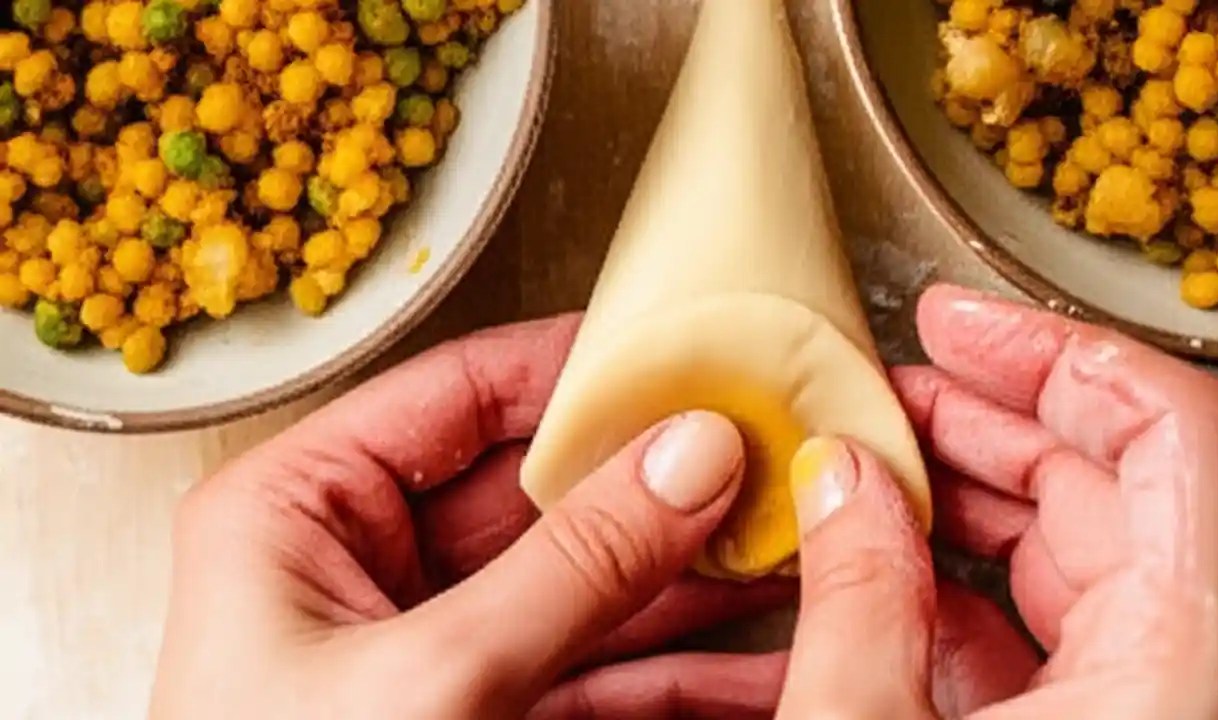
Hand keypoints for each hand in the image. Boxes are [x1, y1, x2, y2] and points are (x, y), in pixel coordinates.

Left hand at [148, 316, 793, 719]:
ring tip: (779, 540)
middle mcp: (364, 567)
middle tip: (752, 449)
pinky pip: (595, 666)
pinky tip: (755, 655)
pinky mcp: (481, 712)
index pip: (457, 393)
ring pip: (582, 578)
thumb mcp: (433, 678)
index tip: (678, 353)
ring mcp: (430, 643)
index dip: (575, 368)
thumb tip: (682, 461)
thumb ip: (570, 564)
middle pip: (537, 488)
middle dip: (655, 478)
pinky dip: (679, 665)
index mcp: (300, 512)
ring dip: (687, 570)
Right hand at [773, 284, 1217, 717]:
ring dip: (962, 499)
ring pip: (1074, 554)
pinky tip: (874, 569)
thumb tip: (837, 478)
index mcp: (1185, 657)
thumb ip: (854, 595)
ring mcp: (1145, 702)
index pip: (1177, 431)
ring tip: (860, 474)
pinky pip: (1045, 630)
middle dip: (981, 421)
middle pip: (1111, 483)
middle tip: (882, 395)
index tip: (957, 328)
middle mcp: (1191, 671)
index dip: (1058, 354)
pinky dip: (958, 588)